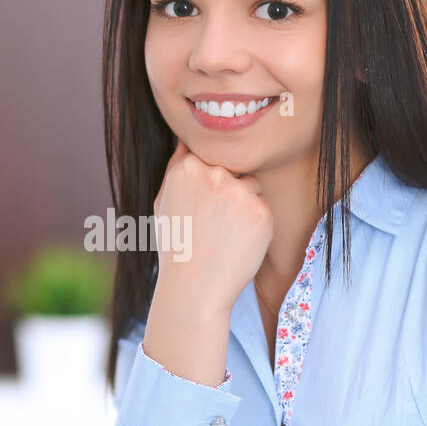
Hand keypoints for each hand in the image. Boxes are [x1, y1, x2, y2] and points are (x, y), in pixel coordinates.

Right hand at [151, 138, 273, 316]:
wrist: (194, 288)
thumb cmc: (176, 247)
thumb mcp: (163, 202)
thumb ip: (177, 168)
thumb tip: (187, 137)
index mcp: (185, 168)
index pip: (208, 154)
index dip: (207, 179)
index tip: (202, 203)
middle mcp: (211, 173)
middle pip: (232, 168)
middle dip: (226, 189)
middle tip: (211, 224)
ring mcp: (237, 191)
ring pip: (250, 186)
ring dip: (243, 205)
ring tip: (223, 235)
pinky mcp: (259, 210)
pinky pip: (263, 206)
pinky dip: (255, 224)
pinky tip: (236, 243)